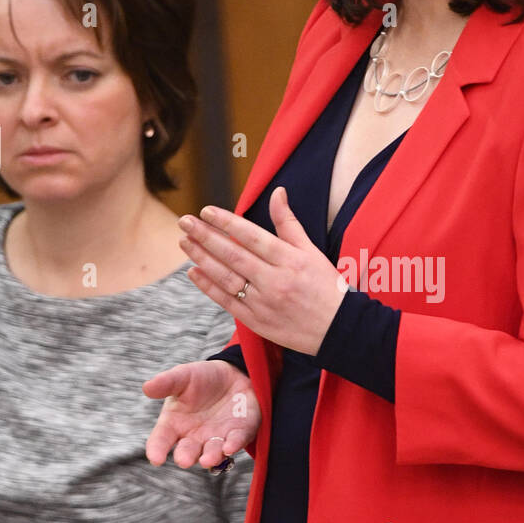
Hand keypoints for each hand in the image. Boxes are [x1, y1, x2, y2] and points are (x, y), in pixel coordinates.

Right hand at [143, 359, 260, 468]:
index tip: (155, 459)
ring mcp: (217, 438)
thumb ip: (166, 382)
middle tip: (184, 460)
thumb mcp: (182, 376)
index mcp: (174, 425)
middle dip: (186, 457)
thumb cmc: (200, 379)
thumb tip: (147, 387)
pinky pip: (236, 441)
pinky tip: (229, 448)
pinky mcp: (239, 434)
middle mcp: (194, 437)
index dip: (157, 450)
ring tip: (207, 460)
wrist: (232, 375)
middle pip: (187, 452)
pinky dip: (233, 445)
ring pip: (212, 453)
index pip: (161, 440)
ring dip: (210, 457)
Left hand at [177, 186, 346, 354]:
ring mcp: (263, 302)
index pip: (251, 236)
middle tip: (184, 221)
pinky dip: (208, 287)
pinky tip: (193, 272)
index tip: (206, 211)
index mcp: (289, 260)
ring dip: (202, 258)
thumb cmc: (326, 287)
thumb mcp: (312, 251)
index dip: (227, 222)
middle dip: (205, 236)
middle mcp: (274, 280)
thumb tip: (278, 193)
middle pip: (233, 255)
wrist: (339, 330)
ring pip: (226, 277)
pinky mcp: (256, 321)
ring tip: (185, 242)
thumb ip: (289, 223)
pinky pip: (227, 301)